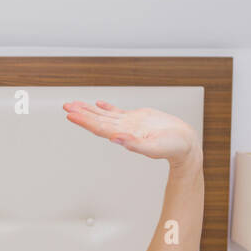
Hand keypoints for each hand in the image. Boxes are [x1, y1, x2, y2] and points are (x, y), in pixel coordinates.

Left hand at [63, 100, 198, 164]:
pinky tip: (98, 103)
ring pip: (104, 115)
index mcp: (124, 135)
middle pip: (97, 120)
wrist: (184, 144)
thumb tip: (115, 139)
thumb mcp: (153, 146)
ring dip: (89, 110)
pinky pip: (118, 112)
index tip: (71, 115)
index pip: (99, 127)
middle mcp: (123, 129)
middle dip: (81, 113)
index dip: (84, 121)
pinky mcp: (137, 118)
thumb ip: (134, 144)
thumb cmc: (172, 147)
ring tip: (75, 104)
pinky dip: (107, 107)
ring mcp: (129, 124)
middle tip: (66, 106)